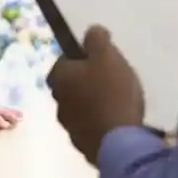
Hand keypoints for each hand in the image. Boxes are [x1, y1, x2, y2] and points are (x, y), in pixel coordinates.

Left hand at [47, 25, 144, 163]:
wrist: (119, 143)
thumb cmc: (112, 93)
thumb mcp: (107, 56)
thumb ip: (97, 39)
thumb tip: (91, 31)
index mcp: (60, 79)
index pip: (63, 62)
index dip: (80, 59)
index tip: (98, 60)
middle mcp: (58, 103)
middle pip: (70, 87)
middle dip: (86, 83)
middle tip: (109, 81)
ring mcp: (69, 128)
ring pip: (79, 109)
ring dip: (92, 105)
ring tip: (116, 103)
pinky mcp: (83, 146)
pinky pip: (90, 129)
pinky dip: (100, 124)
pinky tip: (117, 123)